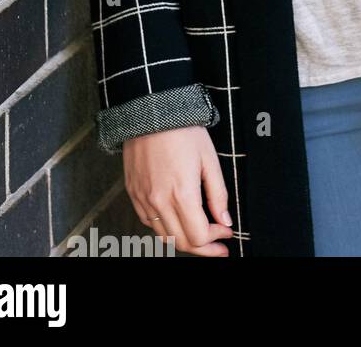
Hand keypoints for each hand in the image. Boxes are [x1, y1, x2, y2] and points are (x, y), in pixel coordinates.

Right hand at [123, 125, 233, 256]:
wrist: (151, 113)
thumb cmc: (183, 131)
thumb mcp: (209, 159)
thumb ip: (218, 193)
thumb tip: (226, 220)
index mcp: (181, 194)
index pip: (199, 235)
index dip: (216, 239)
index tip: (227, 232)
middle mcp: (159, 202)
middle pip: (182, 242)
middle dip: (203, 248)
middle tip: (218, 245)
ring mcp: (143, 200)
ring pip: (164, 237)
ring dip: (185, 241)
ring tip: (201, 235)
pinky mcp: (133, 195)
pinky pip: (149, 223)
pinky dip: (166, 229)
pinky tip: (178, 220)